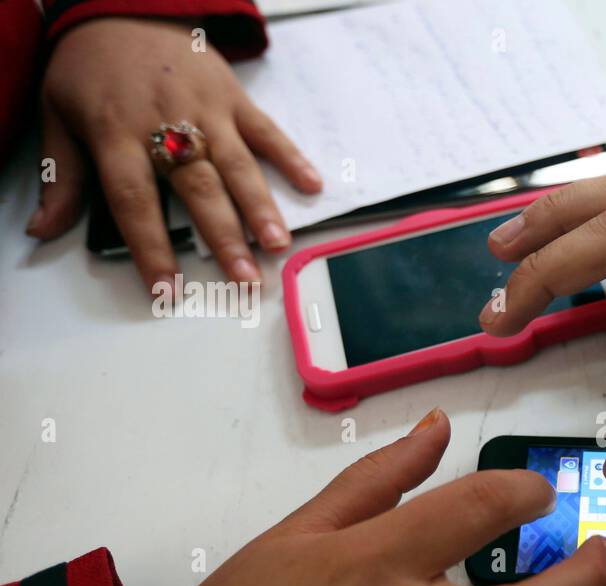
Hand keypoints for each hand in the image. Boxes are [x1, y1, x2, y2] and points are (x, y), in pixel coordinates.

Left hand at [29, 17, 321, 289]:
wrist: (121, 6)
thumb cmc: (89, 67)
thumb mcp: (57, 115)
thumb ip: (60, 178)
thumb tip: (43, 230)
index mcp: (116, 131)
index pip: (133, 199)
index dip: (150, 246)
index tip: (166, 287)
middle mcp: (166, 122)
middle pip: (198, 188)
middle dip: (223, 237)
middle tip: (243, 277)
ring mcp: (205, 109)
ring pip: (238, 164)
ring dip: (261, 207)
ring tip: (278, 244)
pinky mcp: (232, 96)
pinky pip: (266, 130)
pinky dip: (291, 157)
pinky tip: (312, 184)